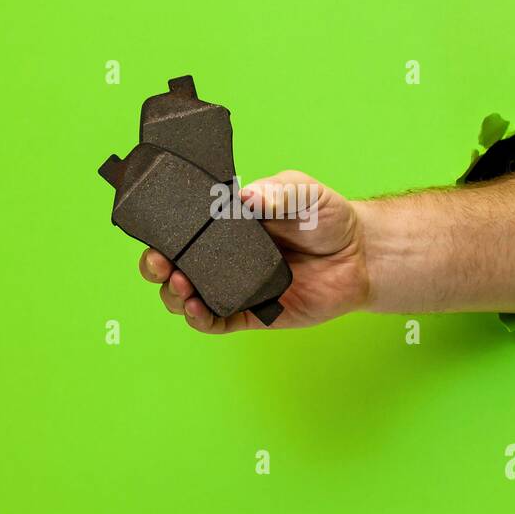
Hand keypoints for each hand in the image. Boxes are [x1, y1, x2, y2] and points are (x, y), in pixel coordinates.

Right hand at [138, 170, 369, 332]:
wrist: (360, 256)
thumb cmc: (327, 218)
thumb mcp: (302, 192)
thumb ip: (276, 192)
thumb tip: (246, 195)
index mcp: (227, 223)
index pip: (184, 228)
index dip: (163, 233)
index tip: (154, 234)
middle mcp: (224, 256)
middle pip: (174, 265)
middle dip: (156, 267)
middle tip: (159, 264)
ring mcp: (235, 286)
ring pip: (188, 297)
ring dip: (175, 295)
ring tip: (181, 287)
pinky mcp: (252, 313)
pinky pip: (218, 321)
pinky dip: (201, 319)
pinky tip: (197, 310)